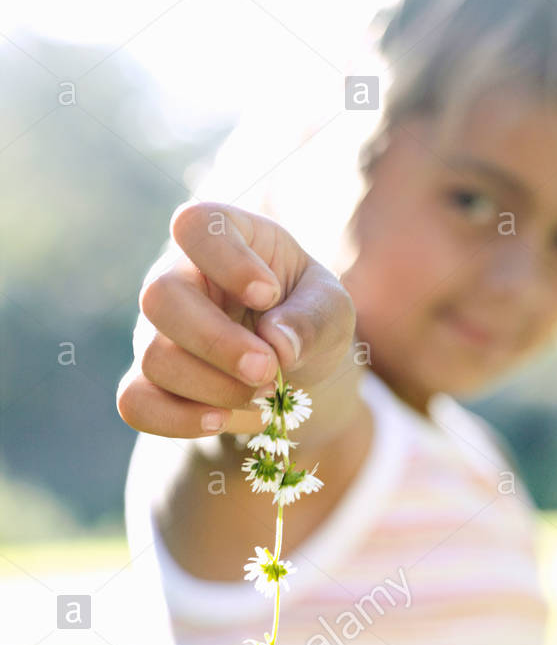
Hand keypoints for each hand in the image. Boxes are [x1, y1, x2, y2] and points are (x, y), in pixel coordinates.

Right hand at [117, 201, 355, 438]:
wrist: (298, 370)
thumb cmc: (309, 321)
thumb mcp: (331, 310)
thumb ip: (313, 318)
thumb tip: (277, 343)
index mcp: (224, 238)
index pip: (195, 224)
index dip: (226, 259)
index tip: (269, 294)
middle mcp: (177, 278)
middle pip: (159, 298)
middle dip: (217, 343)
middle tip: (267, 369)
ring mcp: (155, 331)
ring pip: (154, 357)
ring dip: (215, 386)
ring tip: (264, 393)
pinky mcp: (150, 380)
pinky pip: (136, 402)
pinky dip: (178, 419)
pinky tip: (220, 420)